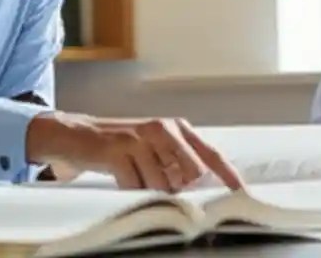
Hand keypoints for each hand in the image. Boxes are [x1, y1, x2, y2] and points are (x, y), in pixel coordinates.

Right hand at [27, 113, 243, 192]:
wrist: (78, 135)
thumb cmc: (122, 148)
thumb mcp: (155, 151)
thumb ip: (179, 165)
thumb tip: (204, 190)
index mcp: (176, 128)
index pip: (210, 154)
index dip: (228, 175)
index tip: (242, 193)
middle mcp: (162, 129)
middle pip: (190, 174)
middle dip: (182, 190)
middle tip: (166, 190)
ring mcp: (140, 138)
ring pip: (161, 185)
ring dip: (150, 191)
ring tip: (134, 176)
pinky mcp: (118, 150)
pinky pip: (134, 186)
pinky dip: (129, 190)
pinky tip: (121, 178)